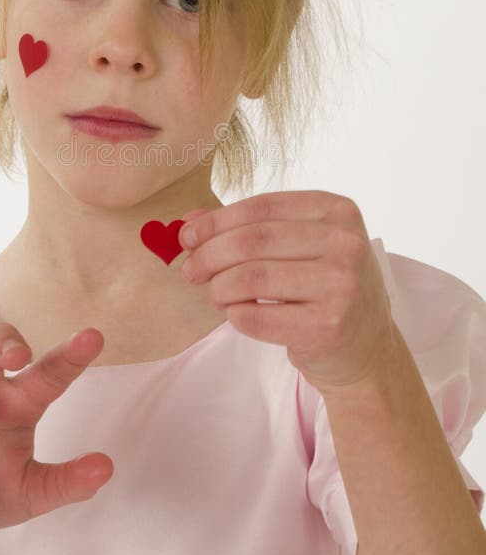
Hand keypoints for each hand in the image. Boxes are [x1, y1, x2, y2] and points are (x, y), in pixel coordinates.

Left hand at [178, 190, 397, 393]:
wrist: (366, 348)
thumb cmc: (323, 288)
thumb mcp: (297, 247)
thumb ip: (245, 228)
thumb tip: (188, 222)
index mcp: (337, 210)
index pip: (261, 207)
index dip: (216, 221)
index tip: (188, 236)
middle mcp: (346, 243)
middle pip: (253, 241)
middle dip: (209, 255)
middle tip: (191, 270)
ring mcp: (342, 285)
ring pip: (250, 278)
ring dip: (220, 288)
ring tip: (217, 295)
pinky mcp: (328, 327)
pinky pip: (256, 317)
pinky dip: (235, 316)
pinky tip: (239, 314)